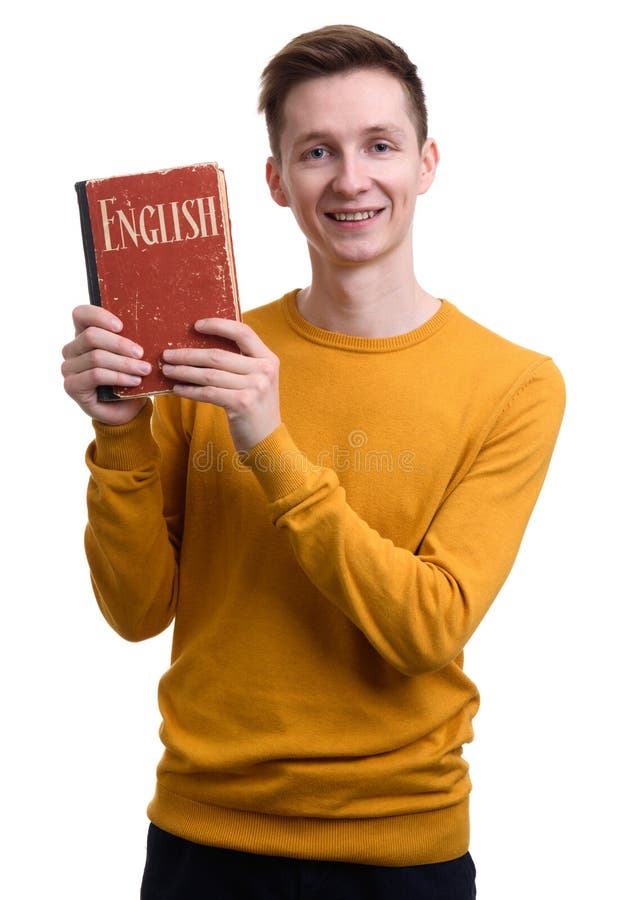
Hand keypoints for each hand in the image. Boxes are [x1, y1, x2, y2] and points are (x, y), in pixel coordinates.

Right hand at [61, 305, 151, 424]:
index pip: (81, 314)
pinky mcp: (72, 386)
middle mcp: (71, 350)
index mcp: (83, 335)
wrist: (127, 410)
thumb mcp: (131, 356)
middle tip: (141, 353)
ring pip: (96, 357)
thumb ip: (129, 340)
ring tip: (144, 370)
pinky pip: (95, 375)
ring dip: (124, 363)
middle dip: (120, 344)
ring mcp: (69, 369)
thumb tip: (144, 327)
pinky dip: (118, 377)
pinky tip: (134, 380)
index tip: (121, 326)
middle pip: (91, 336)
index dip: (100, 316)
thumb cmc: (129, 378)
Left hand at [161, 318, 280, 452]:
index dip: (218, 325)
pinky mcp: (242, 404)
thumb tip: (201, 345)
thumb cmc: (255, 406)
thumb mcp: (256, 379)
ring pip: (209, 374)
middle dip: (188, 354)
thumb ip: (240, 362)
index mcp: (268, 358)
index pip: (242, 332)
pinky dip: (190, 390)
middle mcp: (264, 370)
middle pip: (218, 355)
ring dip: (184, 372)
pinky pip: (208, 393)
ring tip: (168, 370)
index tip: (196, 325)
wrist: (267, 440)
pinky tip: (177, 389)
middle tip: (167, 355)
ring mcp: (255, 387)